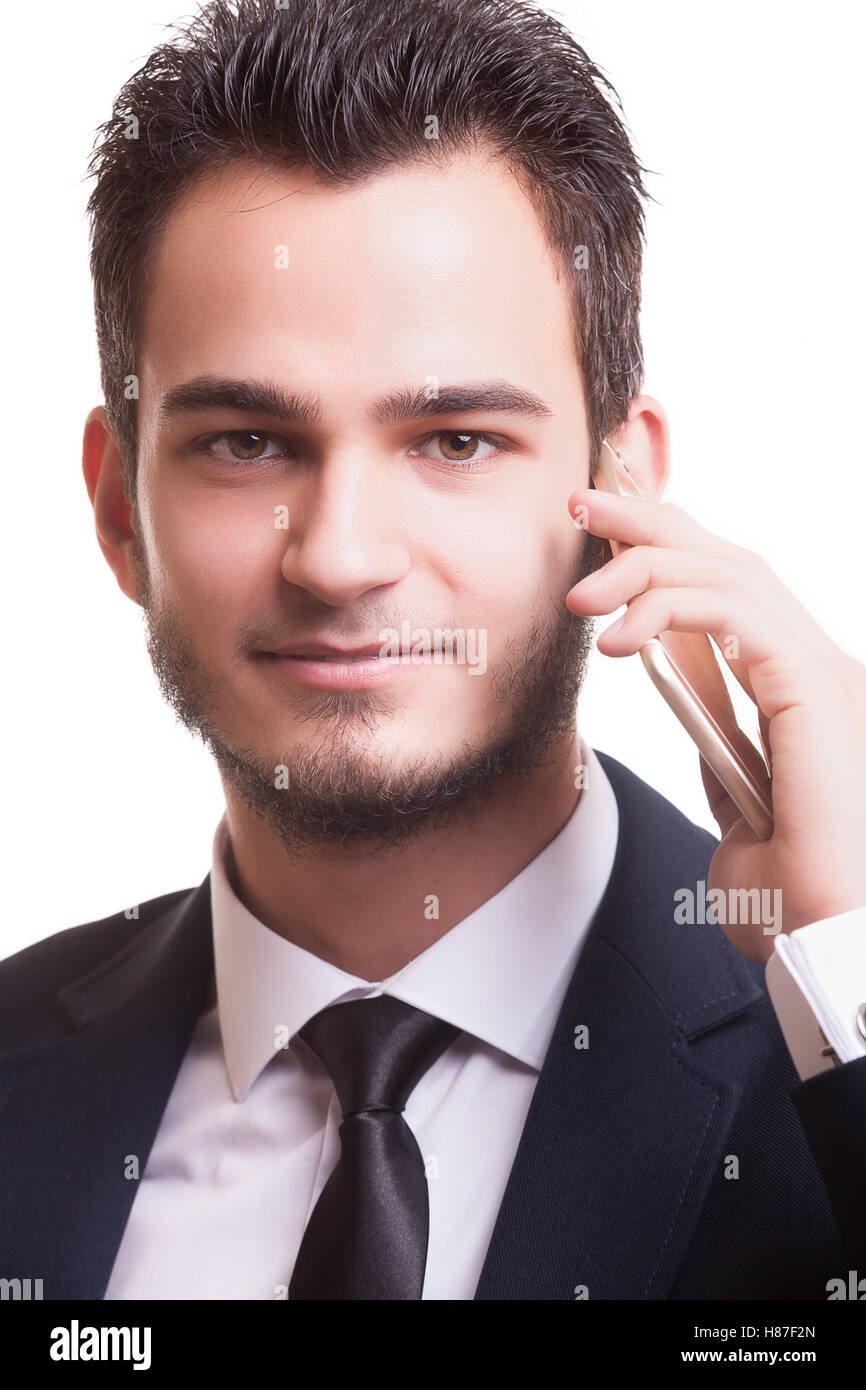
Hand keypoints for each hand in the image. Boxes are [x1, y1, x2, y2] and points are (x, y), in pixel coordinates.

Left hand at [566, 487, 865, 962]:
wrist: (829, 949)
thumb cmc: (792, 900)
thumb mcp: (737, 813)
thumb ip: (724, 755)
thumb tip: (692, 714)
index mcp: (802, 691)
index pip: (733, 589)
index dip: (669, 545)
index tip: (603, 527)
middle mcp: (820, 668)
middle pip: (731, 561)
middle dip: (651, 521)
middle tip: (583, 500)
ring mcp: (824, 675)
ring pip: (730, 574)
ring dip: (645, 562)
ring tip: (582, 590)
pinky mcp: (816, 691)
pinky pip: (737, 616)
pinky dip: (671, 608)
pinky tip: (620, 637)